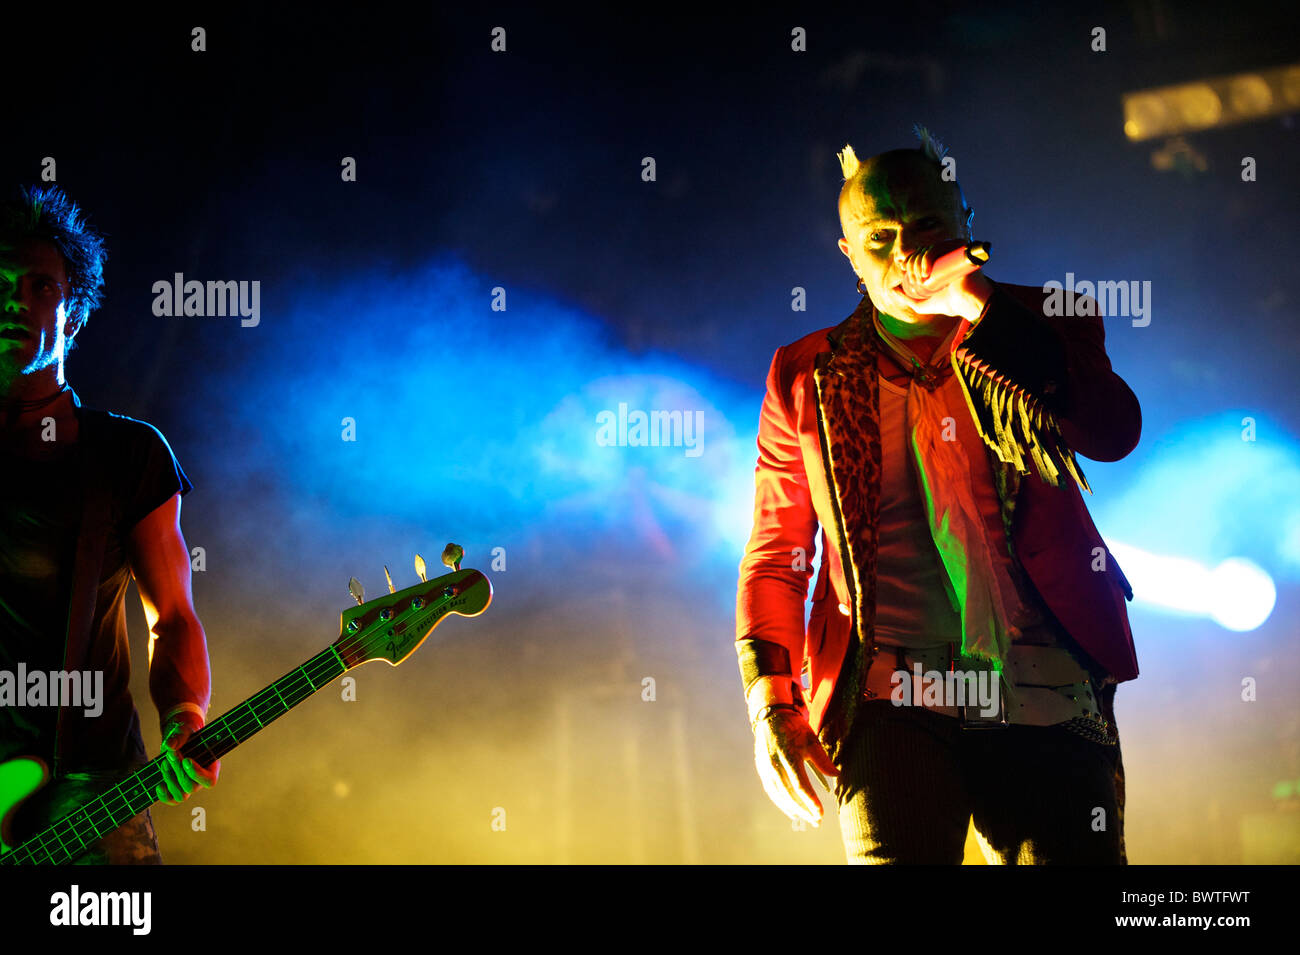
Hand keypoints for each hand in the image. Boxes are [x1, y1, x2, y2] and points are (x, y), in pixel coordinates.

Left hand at [157, 712, 219, 805]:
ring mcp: (187, 786)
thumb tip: (169, 745)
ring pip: (181, 796)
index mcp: (211, 767)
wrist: (176, 736)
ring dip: (170, 780)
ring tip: (165, 763)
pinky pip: (170, 800)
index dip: (198, 774)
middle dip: (178, 772)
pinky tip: (159, 785)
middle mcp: (200, 780)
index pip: (210, 780)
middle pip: (191, 787)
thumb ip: (179, 736)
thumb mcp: (184, 730)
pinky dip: (163, 795)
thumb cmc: (185, 732)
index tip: (186, 760)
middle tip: (171, 754)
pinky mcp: (174, 788)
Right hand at [753, 708, 838, 826]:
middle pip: (789, 795)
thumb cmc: (794, 728)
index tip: (821, 813)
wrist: (770, 716)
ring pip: (779, 795)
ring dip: (794, 810)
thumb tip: (837, 775)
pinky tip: (792, 811)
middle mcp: (775, 764)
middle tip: (817, 821)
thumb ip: (822, 760)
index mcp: (789, 756)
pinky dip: (782, 803)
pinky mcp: (762, 770)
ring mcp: (766, 768)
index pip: (800, 785)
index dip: (811, 801)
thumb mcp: (811, 740)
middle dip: (804, 810)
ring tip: (808, 819)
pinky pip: (772, 791)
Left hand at [897, 240, 993, 321]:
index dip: (908, 263)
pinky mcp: (959, 248)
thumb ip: (907, 299)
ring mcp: (952, 250)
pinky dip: (928, 258)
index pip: (917, 256)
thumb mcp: (923, 304)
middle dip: (912, 266)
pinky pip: (938, 247)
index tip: (905, 276)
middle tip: (916, 282)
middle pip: (920, 252)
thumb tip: (892, 290)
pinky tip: (926, 272)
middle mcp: (945, 253)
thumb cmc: (950, 304)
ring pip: (927, 250)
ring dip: (917, 263)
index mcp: (938, 261)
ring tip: (921, 280)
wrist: (968, 304)